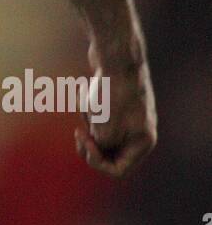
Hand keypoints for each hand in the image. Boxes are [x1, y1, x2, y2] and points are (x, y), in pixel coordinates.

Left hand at [74, 40, 156, 177]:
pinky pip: (98, 111)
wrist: (115, 53)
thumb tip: (98, 142)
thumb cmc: (110, 93)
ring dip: (88, 118)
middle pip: (109, 152)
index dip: (96, 161)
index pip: (118, 170)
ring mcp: (131, 113)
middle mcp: (141, 130)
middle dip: (91, 140)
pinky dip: (88, 103)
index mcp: (143, 142)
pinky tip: (84, 87)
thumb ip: (100, 147)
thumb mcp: (104, 131)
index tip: (85, 140)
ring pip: (100, 129)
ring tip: (86, 99)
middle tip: (79, 131)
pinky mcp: (117, 97)